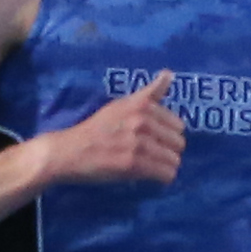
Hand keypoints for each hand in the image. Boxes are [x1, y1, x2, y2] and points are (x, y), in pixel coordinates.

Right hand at [51, 70, 184, 184]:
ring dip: (165, 165)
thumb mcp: (122, 104)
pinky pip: (165, 174)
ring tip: (150, 165)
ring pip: (174, 160)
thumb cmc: (98, 128)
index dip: (168, 134)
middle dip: (168, 150)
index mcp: (142, 105)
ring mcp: (138, 143)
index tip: (154, 138)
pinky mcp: (133, 164)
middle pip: (179, 143)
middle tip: (151, 153)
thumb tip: (169, 73)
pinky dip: (161, 177)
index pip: (178, 125)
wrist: (71, 150)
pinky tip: (149, 175)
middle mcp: (142, 122)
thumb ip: (149, 93)